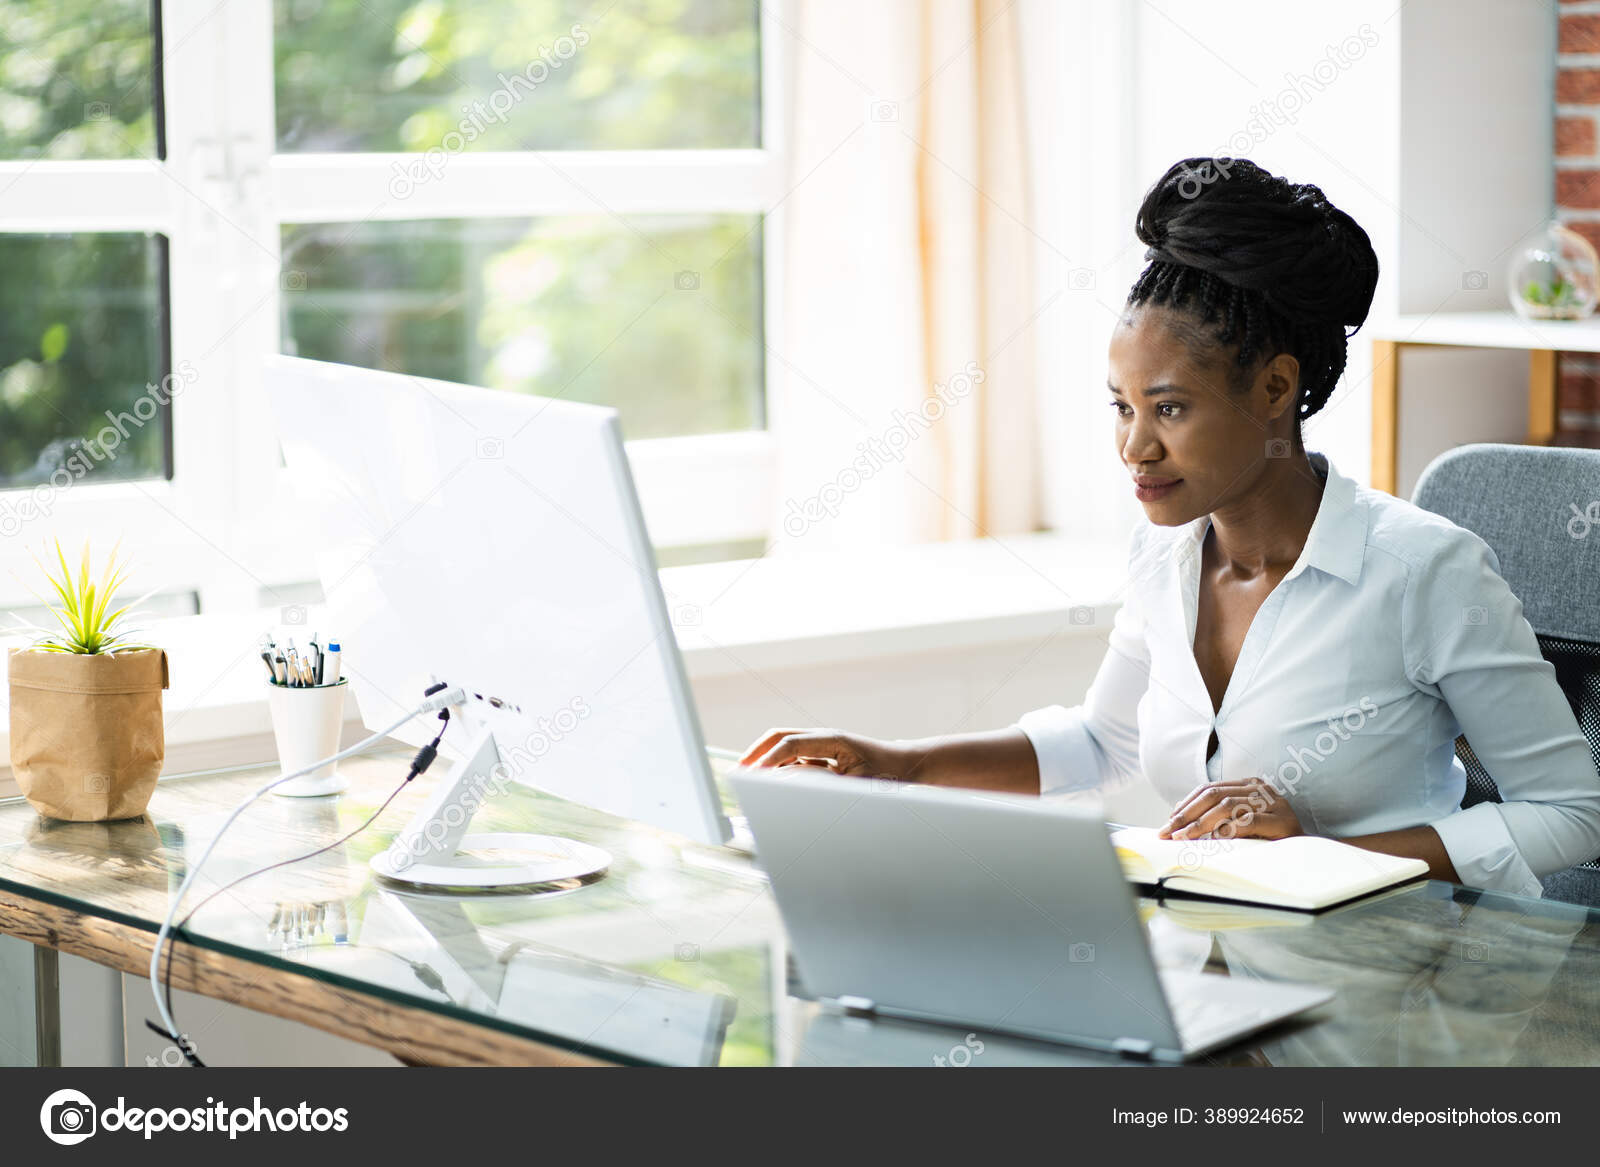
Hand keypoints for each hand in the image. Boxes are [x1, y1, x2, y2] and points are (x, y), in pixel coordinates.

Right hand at [737, 727, 910, 780]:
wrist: (907, 769)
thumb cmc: (887, 777)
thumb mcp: (854, 785)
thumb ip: (820, 783)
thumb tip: (787, 779)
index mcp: (832, 739)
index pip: (790, 743)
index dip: (768, 759)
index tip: (752, 776)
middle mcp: (824, 738)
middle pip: (779, 737)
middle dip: (757, 753)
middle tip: (738, 773)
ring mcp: (822, 745)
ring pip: (784, 746)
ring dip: (766, 760)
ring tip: (748, 780)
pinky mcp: (823, 756)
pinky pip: (794, 758)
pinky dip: (779, 768)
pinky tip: (770, 784)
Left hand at [1158, 776, 1302, 840]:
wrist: (1306, 853)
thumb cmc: (1269, 838)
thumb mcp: (1241, 823)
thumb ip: (1218, 816)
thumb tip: (1179, 817)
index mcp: (1249, 785)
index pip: (1210, 789)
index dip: (1187, 804)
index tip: (1169, 821)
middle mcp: (1261, 789)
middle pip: (1214, 795)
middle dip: (1187, 814)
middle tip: (1169, 831)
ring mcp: (1272, 803)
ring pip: (1227, 805)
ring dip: (1201, 823)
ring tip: (1184, 837)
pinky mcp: (1281, 820)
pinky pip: (1248, 821)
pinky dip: (1228, 829)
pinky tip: (1214, 839)